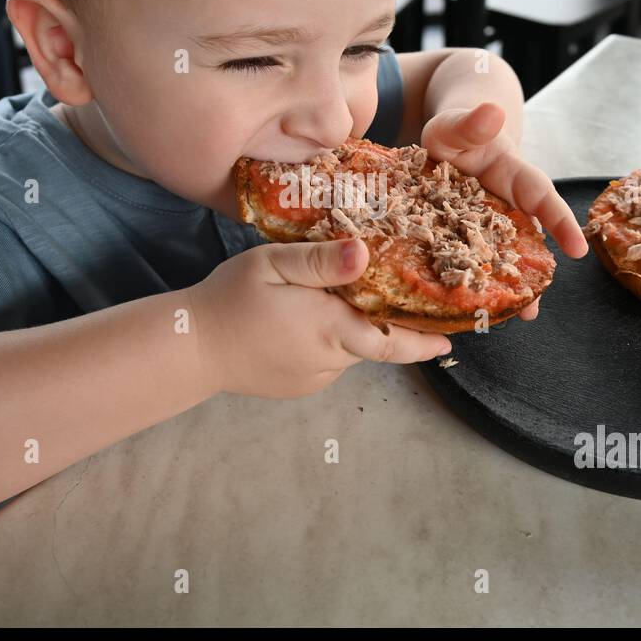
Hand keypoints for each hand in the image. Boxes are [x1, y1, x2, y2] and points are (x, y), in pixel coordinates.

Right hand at [188, 238, 451, 398]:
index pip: (389, 340)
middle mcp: (328, 359)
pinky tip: (298, 322)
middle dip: (381, 320)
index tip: (449, 340)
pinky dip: (325, 340)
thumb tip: (364, 254)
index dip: (423, 341)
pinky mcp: (298, 386)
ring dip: (346, 328)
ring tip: (321, 300)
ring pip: (348, 349)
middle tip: (383, 294)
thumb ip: (319, 261)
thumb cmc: (229, 299)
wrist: (191, 347)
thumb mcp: (271, 264)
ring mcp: (313, 378)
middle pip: (370, 339)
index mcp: (328, 327)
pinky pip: (326, 360)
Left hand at [421, 101, 588, 319]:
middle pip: (526, 241)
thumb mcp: (456, 124)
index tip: (578, 248)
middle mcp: (506, 205)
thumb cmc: (456, 131)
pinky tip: (469, 308)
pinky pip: (471, 261)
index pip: (541, 196)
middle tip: (535, 309)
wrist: (444, 142)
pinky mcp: (463, 238)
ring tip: (513, 319)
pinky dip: (473, 283)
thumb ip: (471, 122)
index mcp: (513, 175)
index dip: (561, 222)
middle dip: (533, 274)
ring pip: (501, 258)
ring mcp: (485, 225)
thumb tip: (493, 111)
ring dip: (506, 287)